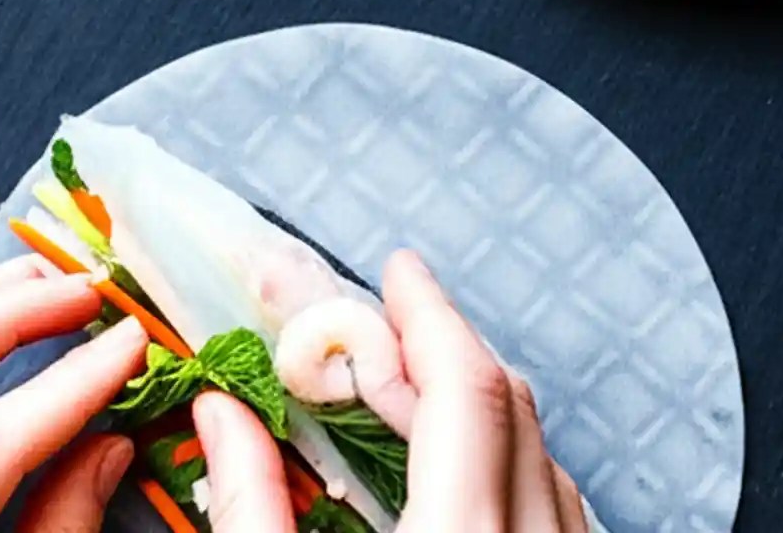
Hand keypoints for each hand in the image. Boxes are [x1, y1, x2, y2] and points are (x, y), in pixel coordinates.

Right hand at [193, 249, 587, 532]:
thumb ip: (253, 506)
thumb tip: (225, 417)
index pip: (468, 393)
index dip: (433, 318)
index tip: (400, 275)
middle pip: (513, 408)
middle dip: (450, 349)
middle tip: (393, 324)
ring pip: (545, 457)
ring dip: (484, 409)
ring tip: (417, 393)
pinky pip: (557, 507)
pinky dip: (512, 464)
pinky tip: (463, 471)